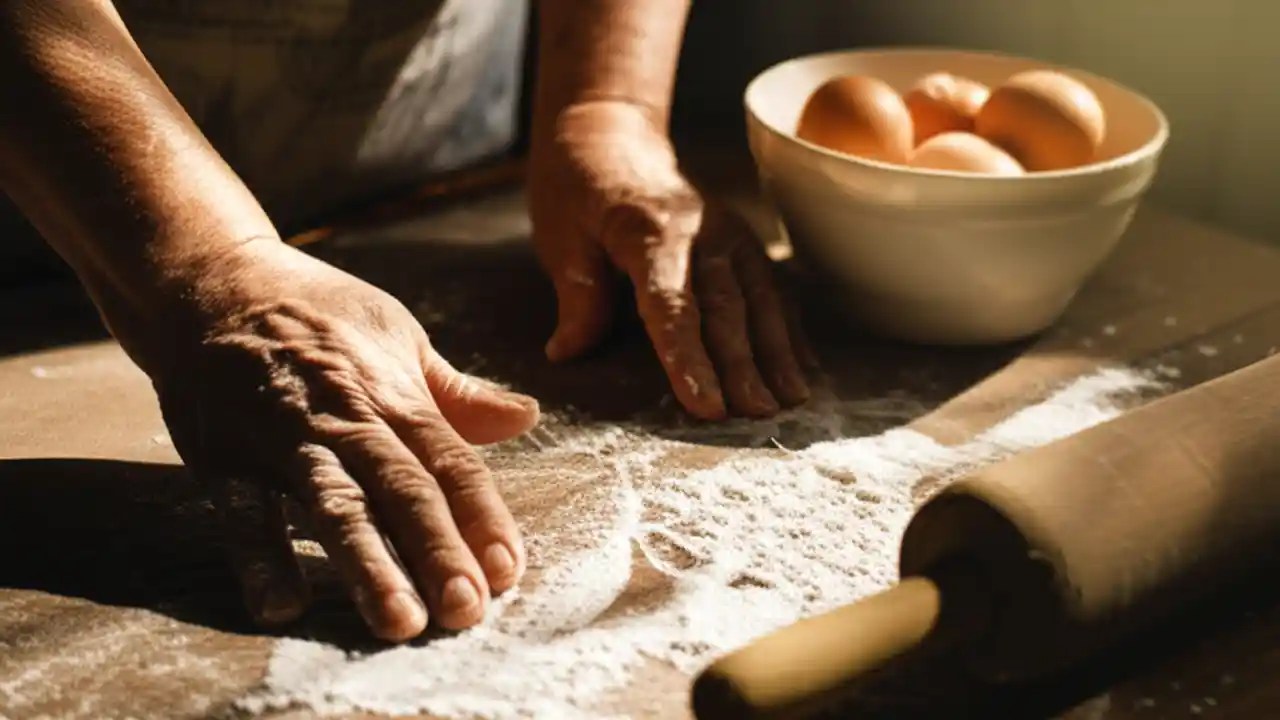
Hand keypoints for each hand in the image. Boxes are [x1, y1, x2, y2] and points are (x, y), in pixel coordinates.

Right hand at [149, 240, 538, 640]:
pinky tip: (282, 608)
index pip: (451, 461)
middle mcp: (345, 418)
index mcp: (393, 392)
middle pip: (402, 489)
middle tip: (467, 610)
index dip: (482, 516)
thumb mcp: (397, 335)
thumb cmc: (316, 312)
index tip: (510, 571)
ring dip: (368, 565)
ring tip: (399, 621)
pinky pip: (242, 513)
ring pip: (335, 506)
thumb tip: (527, 417)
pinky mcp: (222, 457)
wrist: (209, 280)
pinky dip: (260, 559)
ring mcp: (282, 438)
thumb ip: (456, 392)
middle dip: (437, 550)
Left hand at [529, 101, 811, 419]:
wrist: (612, 133)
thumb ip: (577, 296)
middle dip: (742, 364)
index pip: (671, 304)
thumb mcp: (562, 237)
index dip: (689, 357)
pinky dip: (789, 331)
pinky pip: (772, 290)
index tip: (705, 404)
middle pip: (724, 306)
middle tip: (755, 413)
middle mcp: (701, 230)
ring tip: (792, 400)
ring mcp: (730, 234)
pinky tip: (803, 370)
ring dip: (777, 352)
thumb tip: (567, 353)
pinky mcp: (744, 242)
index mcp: (648, 230)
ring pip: (758, 299)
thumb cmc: (578, 191)